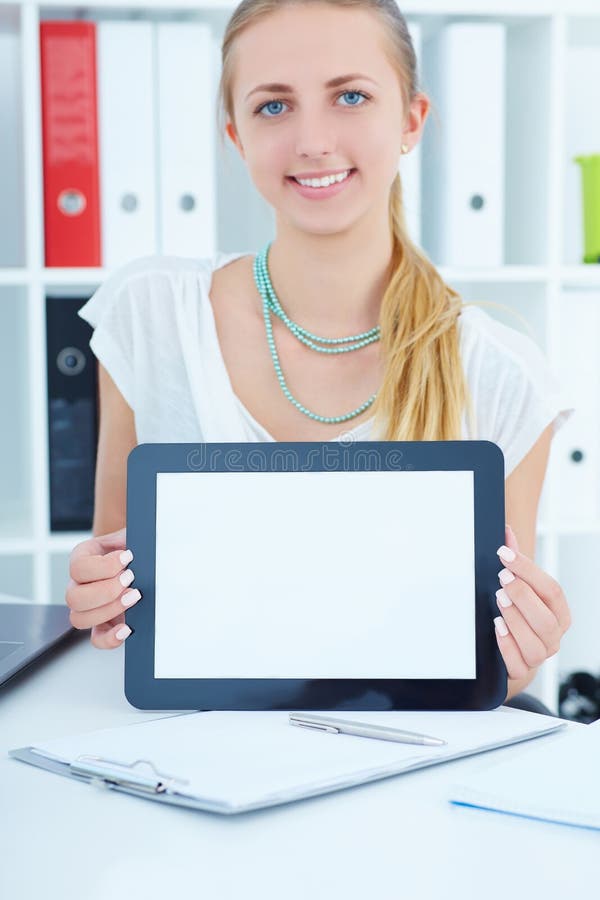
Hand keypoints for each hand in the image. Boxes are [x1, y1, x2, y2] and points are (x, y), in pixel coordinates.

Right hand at [65, 527, 140, 648]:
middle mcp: (80, 583)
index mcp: (83, 557)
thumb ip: (132, 537)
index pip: (78, 567)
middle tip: (131, 579)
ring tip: (135, 597)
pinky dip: (110, 638)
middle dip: (106, 590)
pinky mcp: (104, 623)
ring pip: (79, 619)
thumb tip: (140, 550)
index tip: (128, 557)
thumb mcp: (133, 533)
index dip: (104, 566)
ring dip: (109, 610)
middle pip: (73, 597)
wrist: (144, 554)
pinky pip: (96, 639)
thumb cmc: (137, 543)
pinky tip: (127, 628)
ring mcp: (89, 606)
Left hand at [494, 524, 571, 683]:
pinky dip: (507, 646)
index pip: (552, 590)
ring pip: (535, 643)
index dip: (528, 570)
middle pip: (546, 619)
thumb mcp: (517, 589)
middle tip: (501, 577)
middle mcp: (553, 636)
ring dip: (516, 619)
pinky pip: (519, 664)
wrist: (508, 656)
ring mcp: (539, 656)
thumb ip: (514, 562)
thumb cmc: (517, 616)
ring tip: (499, 600)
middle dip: (523, 595)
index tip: (504, 554)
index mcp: (558, 613)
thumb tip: (506, 531)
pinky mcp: (521, 671)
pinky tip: (497, 627)